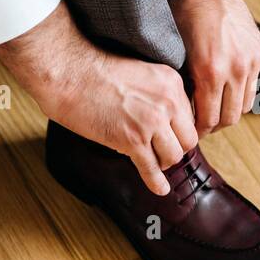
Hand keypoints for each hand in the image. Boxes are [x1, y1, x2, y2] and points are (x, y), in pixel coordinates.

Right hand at [0, 1, 196, 195]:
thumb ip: (159, 93)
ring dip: (163, 162)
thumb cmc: (96, 70)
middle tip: (162, 150)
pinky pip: (151, 168)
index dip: (179, 129)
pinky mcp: (132, 140)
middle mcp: (167, 102)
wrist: (69, 73)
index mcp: (172, 82)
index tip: (171, 136)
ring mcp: (151, 123)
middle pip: (188, 140)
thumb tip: (167, 120)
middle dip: (175, 147)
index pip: (190, 117)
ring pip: (173, 157)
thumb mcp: (142, 71)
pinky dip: (156, 182)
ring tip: (152, 160)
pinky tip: (160, 189)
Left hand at [171, 0, 259, 135]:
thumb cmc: (183, 16)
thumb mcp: (176, 55)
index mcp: (211, 72)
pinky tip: (226, 86)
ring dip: (231, 110)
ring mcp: (251, 61)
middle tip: (203, 124)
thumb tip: (184, 111)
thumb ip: (186, 85)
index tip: (192, 131)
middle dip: (216, 125)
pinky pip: (252, 83)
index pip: (209, 119)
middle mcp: (235, 69)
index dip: (200, 131)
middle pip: (231, 117)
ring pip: (246, 104)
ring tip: (216, 108)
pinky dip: (240, 90)